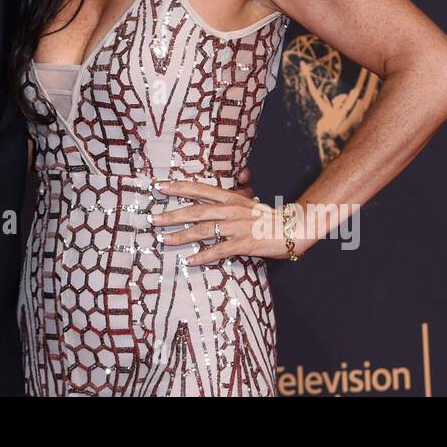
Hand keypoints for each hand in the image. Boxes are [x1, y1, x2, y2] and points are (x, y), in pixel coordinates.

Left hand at [149, 180, 293, 263]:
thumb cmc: (268, 218)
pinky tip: (189, 261)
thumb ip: (229, 200)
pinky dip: (203, 256)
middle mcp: (231, 210)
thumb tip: (212, 199)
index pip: (199, 189)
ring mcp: (237, 227)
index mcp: (230, 198)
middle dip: (171, 215)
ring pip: (203, 230)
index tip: (159, 186)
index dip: (178, 187)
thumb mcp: (247, 202)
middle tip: (152, 219)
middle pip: (195, 211)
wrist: (294, 228)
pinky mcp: (244, 244)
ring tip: (164, 240)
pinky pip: (219, 251)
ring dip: (181, 236)